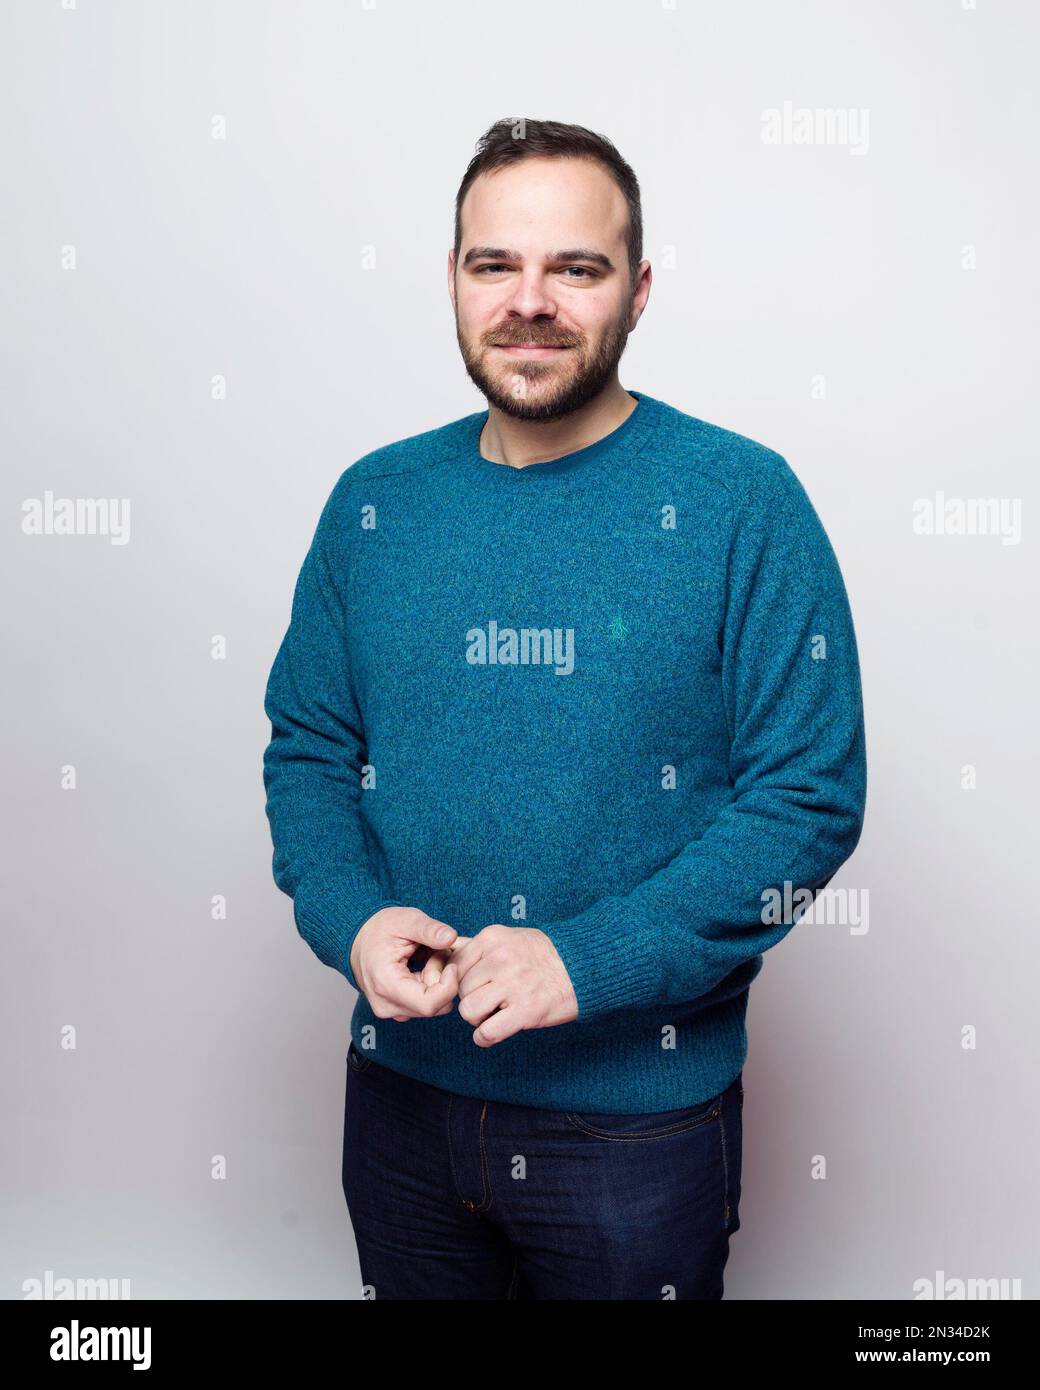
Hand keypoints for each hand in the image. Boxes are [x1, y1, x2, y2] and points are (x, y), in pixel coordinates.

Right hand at [349, 907, 460, 1021]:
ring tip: (428, 957)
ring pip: (433, 1006)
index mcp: (386, 984)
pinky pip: (425, 1004)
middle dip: (444, 979)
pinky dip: (431, 986)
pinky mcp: (397, 1010)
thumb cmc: (380, 929)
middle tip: (437, 952)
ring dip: (438, 982)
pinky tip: (424, 966)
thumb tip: (451, 937)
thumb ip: (429, 929)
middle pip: (435, 1006)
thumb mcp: (406, 920)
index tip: (452, 963)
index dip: (449, 986)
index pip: (429, 1004)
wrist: (358, 939)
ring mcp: (391, 1010)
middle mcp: (387, 1005)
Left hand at [451, 924, 578, 1046]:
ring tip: (493, 1015)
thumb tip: (448, 955)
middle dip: (470, 999)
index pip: (454, 964)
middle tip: (489, 1002)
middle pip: (460, 989)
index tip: (474, 987)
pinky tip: (493, 1034)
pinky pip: (487, 1032)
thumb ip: (481, 947)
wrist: (587, 965)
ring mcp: (513, 984)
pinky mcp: (526, 1011)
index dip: (460, 979)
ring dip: (477, 1019)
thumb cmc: (547, 954)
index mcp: (492, 938)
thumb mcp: (511, 937)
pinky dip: (485, 1038)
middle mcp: (500, 959)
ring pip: (468, 1011)